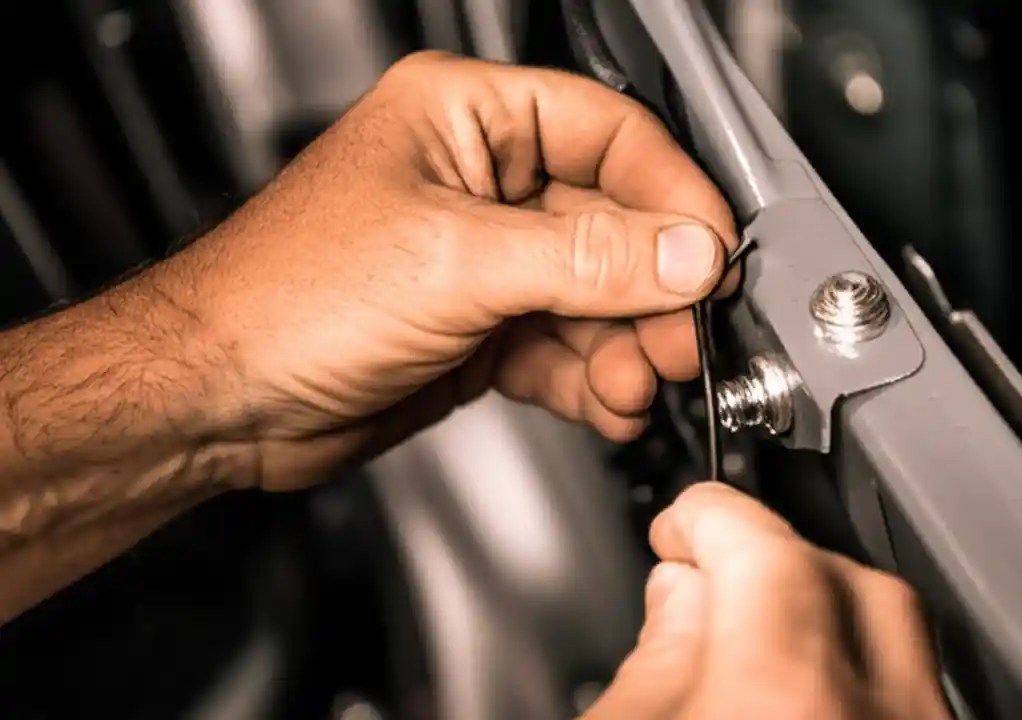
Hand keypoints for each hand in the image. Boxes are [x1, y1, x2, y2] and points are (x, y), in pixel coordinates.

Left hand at [151, 52, 737, 489]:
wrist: (221, 400)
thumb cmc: (286, 298)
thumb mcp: (458, 262)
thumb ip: (586, 257)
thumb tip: (685, 251)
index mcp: (468, 117)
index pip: (611, 133)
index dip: (671, 194)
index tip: (710, 252)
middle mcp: (483, 181)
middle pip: (615, 223)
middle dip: (653, 288)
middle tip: (681, 335)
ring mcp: (485, 259)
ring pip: (597, 295)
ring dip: (626, 345)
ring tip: (637, 382)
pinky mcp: (482, 327)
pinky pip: (566, 346)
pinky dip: (592, 379)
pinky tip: (605, 403)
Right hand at [586, 483, 951, 718]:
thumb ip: (653, 652)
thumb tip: (682, 593)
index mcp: (781, 692)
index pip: (756, 539)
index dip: (705, 516)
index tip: (686, 527)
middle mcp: (878, 717)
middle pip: (843, 573)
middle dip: (771, 560)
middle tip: (708, 584)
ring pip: (898, 635)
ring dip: (823, 616)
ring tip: (752, 648)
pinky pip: (914, 696)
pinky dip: (860, 680)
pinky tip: (800, 702)